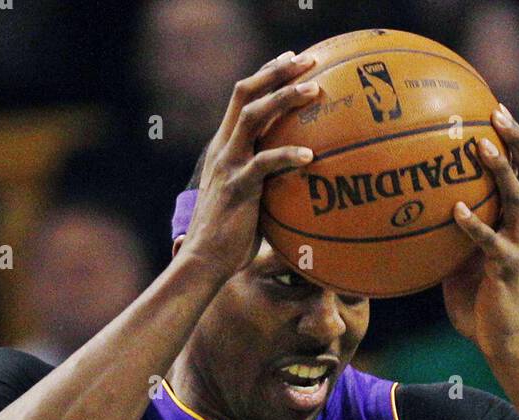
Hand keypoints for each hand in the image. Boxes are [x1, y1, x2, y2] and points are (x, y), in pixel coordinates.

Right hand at [179, 51, 320, 280]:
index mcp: (225, 146)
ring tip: (314, 91)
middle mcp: (224, 147)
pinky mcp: (237, 187)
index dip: (267, 74)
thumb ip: (269, 183)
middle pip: (246, 93)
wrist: (204, 261)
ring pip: (253, 116)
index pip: (243, 97)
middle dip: (278, 71)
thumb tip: (304, 185)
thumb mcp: (251, 201)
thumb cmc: (232, 238)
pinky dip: (287, 155)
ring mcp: (229, 165)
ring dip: (284, 98)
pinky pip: (264, 163)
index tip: (293, 59)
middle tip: (310, 60)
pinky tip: (310, 156)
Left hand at [442, 106, 518, 357]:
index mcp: (516, 225)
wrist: (504, 345)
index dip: (515, 141)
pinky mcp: (507, 270)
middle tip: (497, 111)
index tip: (496, 110)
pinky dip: (473, 225)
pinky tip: (454, 209)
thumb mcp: (460, 265)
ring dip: (500, 169)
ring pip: (517, 197)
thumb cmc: (480, 307)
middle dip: (517, 139)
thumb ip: (449, 239)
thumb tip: (415, 218)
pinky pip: (490, 242)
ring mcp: (518, 247)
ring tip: (481, 145)